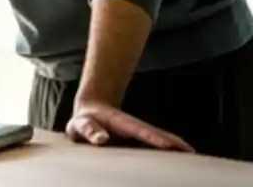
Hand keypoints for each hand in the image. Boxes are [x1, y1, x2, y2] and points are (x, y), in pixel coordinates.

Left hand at [65, 100, 193, 151]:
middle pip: (157, 134)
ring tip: (196, 159)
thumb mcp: (80, 124)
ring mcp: (140, 135)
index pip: (139, 130)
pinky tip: (184, 162)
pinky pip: (158, 148)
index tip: (167, 145)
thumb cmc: (83, 121)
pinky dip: (172, 154)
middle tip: (191, 153)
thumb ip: (89, 130)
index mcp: (120, 123)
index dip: (153, 137)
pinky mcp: (140, 144)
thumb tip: (102, 140)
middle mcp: (135, 128)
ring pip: (162, 140)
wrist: (89, 113)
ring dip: (177, 149)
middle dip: (174, 143)